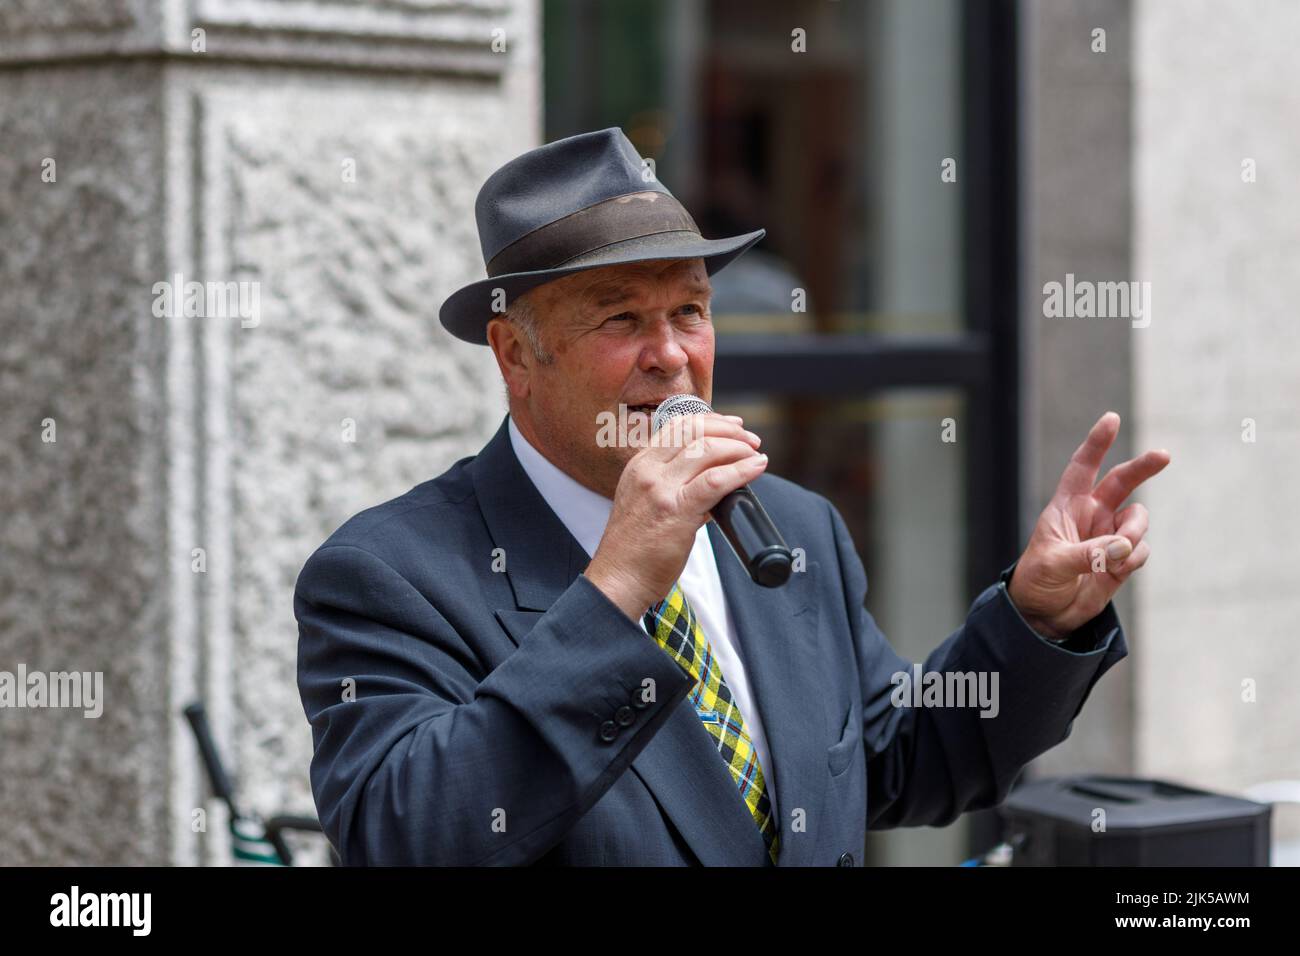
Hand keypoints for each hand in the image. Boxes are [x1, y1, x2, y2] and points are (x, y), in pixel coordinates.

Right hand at [584, 412, 764, 621]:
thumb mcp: (646, 504)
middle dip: (729, 430)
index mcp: (639, 465)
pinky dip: (741, 470)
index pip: (676, 425)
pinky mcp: (676, 511)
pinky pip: (716, 481)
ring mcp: (660, 489)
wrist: (619, 579)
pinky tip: (756, 468)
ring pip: (706, 450)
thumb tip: (713, 484)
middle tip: (750, 440)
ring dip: (738, 448)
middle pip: (693, 431)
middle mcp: (647, 471)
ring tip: (755, 455)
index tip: (733, 425)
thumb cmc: (634, 549)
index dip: (710, 419)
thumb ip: (674, 488)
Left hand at [1008, 411, 1170, 638]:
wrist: (1045, 615)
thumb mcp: (1053, 565)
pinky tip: (1118, 569)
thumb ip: (1087, 554)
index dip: (1096, 443)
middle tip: (1164, 455)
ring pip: (1138, 519)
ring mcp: (1108, 536)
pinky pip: (1141, 549)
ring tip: (1117, 554)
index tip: (1112, 419)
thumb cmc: (1037, 582)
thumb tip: (1123, 545)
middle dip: (1142, 467)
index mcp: (1066, 507)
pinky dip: (1135, 557)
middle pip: (1122, 481)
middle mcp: (1091, 515)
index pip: (1082, 467)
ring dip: (1135, 532)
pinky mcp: (1121, 560)